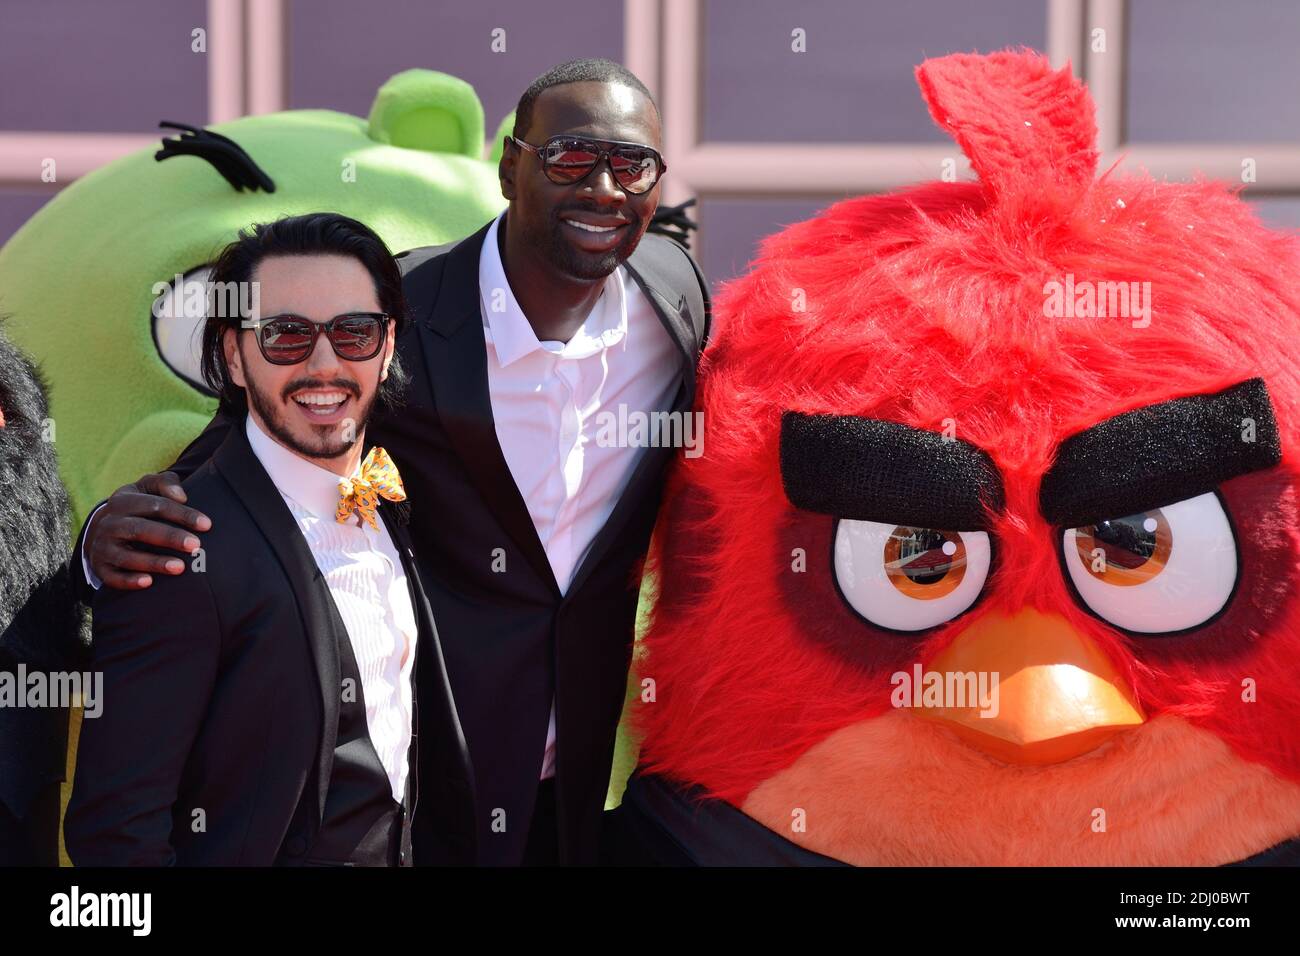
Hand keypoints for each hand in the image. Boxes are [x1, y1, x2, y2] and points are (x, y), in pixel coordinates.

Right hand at [85, 472, 211, 589]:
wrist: (98, 529)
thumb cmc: (137, 506)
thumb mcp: (146, 488)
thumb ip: (165, 483)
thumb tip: (181, 496)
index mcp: (124, 501)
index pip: (155, 506)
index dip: (181, 514)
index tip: (207, 525)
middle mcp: (110, 524)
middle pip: (141, 530)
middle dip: (170, 537)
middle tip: (196, 545)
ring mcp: (103, 547)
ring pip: (127, 556)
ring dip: (154, 562)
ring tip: (180, 567)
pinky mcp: (100, 568)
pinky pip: (113, 577)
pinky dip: (129, 581)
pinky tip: (149, 583)